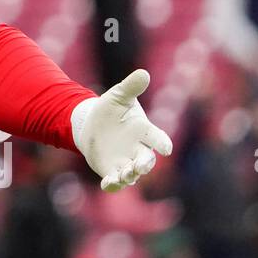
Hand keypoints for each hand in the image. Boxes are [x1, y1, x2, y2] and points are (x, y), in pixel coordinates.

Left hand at [70, 69, 172, 191]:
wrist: (91, 125)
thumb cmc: (110, 110)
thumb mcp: (118, 96)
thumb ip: (131, 87)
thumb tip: (143, 73)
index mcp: (144, 131)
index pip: (157, 138)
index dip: (162, 143)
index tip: (166, 149)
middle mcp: (138, 149)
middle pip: (147, 160)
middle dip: (145, 164)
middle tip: (140, 166)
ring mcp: (126, 162)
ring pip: (133, 173)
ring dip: (130, 175)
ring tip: (125, 174)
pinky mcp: (112, 171)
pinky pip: (115, 182)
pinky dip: (113, 184)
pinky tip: (107, 183)